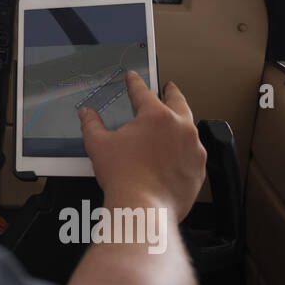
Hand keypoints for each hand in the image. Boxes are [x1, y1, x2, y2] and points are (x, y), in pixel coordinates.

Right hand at [77, 71, 205, 218]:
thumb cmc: (124, 177)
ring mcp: (193, 148)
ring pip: (189, 128)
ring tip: (170, 126)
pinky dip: (184, 151)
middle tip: (168, 88)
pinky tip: (173, 156)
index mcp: (157, 116)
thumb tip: (86, 114)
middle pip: (178, 102)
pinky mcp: (199, 168)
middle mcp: (181, 128)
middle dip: (171, 93)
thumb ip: (91, 124)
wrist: (143, 207)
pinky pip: (193, 153)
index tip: (133, 77)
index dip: (135, 82)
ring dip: (180, 124)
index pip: (143, 92)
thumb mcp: (99, 145)